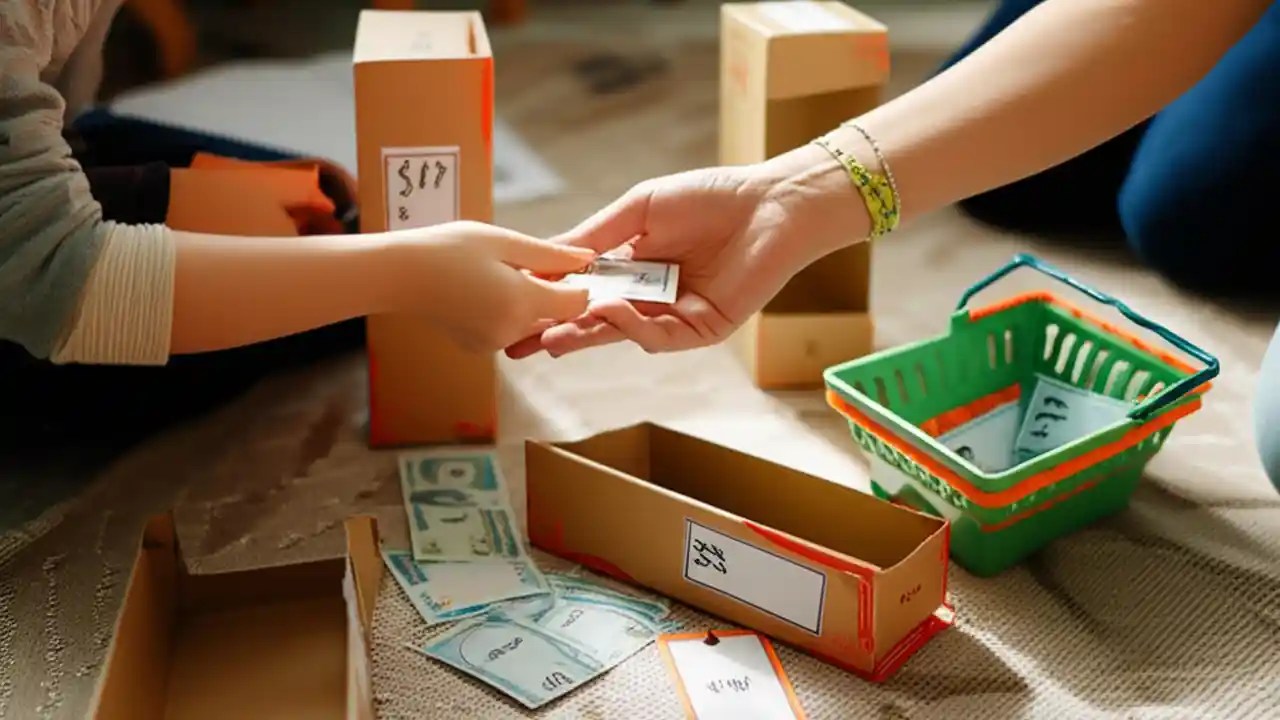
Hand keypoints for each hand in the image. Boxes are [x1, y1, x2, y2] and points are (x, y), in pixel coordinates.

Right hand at [391, 221, 595, 351]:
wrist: (399, 275)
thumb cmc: (448, 249)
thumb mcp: (504, 242)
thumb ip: (551, 254)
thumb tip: (588, 258)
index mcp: (522, 302)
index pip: (577, 302)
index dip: (578, 282)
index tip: (563, 263)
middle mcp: (512, 331)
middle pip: (556, 315)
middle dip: (553, 291)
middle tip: (528, 261)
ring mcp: (494, 343)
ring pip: (533, 323)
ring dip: (530, 302)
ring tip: (501, 271)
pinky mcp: (480, 347)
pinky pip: (509, 330)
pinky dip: (507, 312)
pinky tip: (485, 288)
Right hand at [505, 144, 870, 357]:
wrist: (770, 203)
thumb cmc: (709, 197)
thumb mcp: (639, 208)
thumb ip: (596, 235)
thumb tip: (549, 255)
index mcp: (632, 265)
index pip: (582, 289)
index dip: (549, 300)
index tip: (512, 308)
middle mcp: (649, 295)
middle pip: (595, 320)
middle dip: (557, 331)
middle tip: (518, 344)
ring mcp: (674, 315)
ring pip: (622, 334)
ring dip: (587, 334)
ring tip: (553, 335)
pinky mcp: (702, 330)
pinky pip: (660, 337)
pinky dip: (633, 327)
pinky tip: (612, 312)